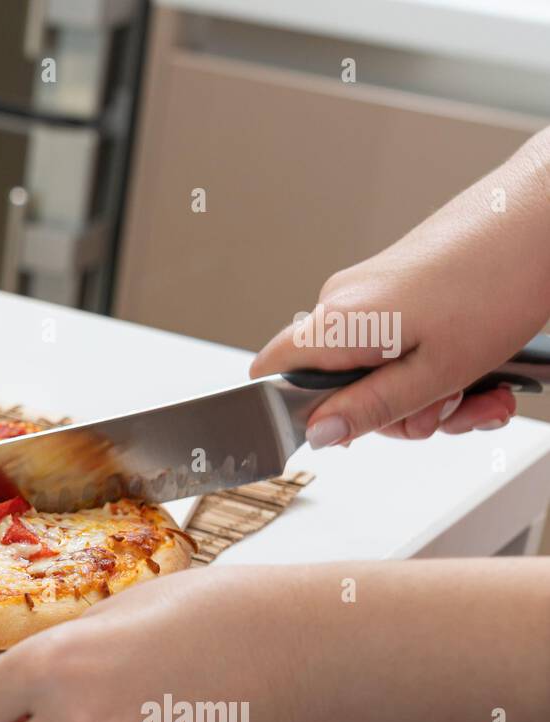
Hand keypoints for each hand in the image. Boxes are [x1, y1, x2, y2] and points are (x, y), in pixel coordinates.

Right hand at [250, 130, 549, 447]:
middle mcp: (343, 304)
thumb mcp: (436, 372)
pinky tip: (481, 377)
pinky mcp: (399, 291)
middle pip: (337, 389)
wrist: (542, 215)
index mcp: (338, 322)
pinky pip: (401, 350)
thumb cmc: (498, 279)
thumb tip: (319, 434)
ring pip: (378, 374)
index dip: (292, 414)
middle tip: (445, 415)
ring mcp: (371, 296)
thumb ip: (370, 409)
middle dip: (394, 415)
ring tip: (481, 396)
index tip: (343, 434)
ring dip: (431, 398)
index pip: (271, 374)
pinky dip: (439, 370)